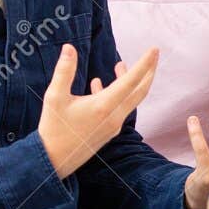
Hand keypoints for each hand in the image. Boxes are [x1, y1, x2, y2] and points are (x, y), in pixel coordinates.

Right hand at [38, 44, 158, 178]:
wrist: (54, 161)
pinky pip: (118, 108)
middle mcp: (114, 116)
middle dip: (148, 72)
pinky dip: (114, 93)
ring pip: (129, 99)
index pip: (131, 81)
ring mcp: (113, 125)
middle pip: (140, 91)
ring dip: (128, 82)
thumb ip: (64, 71)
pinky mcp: (108, 130)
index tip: (155, 49)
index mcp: (104, 106)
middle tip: (154, 55)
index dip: (145, 63)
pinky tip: (98, 84)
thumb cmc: (53, 128)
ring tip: (119, 65)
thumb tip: (69, 47)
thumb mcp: (55, 97)